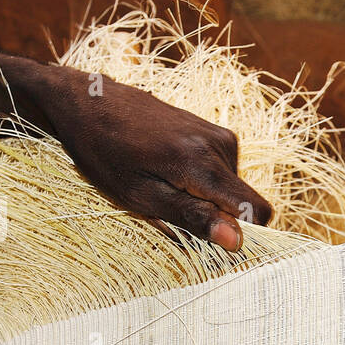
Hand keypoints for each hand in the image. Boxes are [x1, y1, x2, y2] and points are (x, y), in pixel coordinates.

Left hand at [37, 70, 271, 250]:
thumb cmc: (104, 153)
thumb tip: (235, 241)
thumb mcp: (141, 196)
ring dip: (206, 198)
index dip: (241, 234)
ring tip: (164, 186)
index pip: (256, 211)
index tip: (208, 238)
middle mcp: (220, 145)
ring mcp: (218, 134)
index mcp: (203, 163)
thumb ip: (192, 217)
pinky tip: (168, 171)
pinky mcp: (213, 130)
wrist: (87, 103)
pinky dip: (202, 183)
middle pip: (244, 202)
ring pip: (233, 189)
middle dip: (216, 216)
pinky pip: (224, 172)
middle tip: (171, 209)